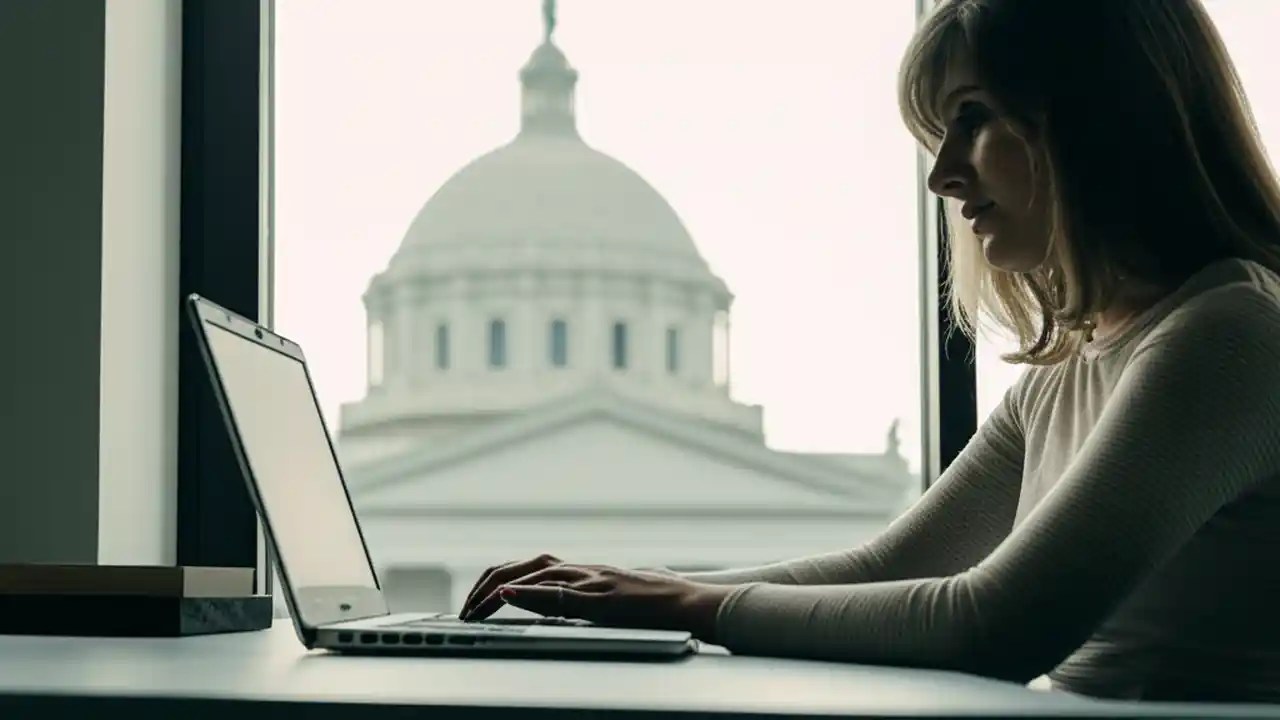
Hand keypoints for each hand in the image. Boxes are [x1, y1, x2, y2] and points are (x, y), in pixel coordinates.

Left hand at [460, 555, 732, 641]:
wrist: (691, 602)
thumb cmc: (657, 605)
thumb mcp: (611, 603)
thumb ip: (585, 602)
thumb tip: (557, 610)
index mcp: (583, 572)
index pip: (530, 569)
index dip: (499, 582)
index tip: (476, 605)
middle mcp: (584, 570)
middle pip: (524, 566)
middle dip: (487, 585)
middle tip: (466, 611)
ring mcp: (593, 581)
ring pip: (536, 573)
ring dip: (499, 589)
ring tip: (475, 607)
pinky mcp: (604, 598)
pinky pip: (561, 593)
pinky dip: (531, 593)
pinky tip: (509, 597)